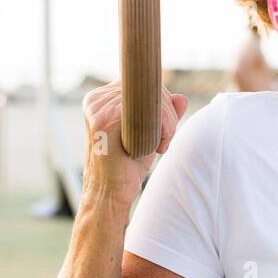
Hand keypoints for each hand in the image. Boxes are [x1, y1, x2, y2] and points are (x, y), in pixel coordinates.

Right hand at [81, 81, 188, 206]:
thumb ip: (163, 114)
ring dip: (167, 123)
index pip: (141, 84)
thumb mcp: (149, 134)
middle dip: (168, 113)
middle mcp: (96, 100)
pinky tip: (158, 147)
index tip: (163, 130)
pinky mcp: (104, 119)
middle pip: (149, 88)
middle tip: (164, 141)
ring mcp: (97, 108)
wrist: (112, 193)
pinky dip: (164, 127)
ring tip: (159, 146)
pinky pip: (150, 110)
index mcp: (102, 99)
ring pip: (152, 98)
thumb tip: (181, 98)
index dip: (161, 103)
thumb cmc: (127, 166)